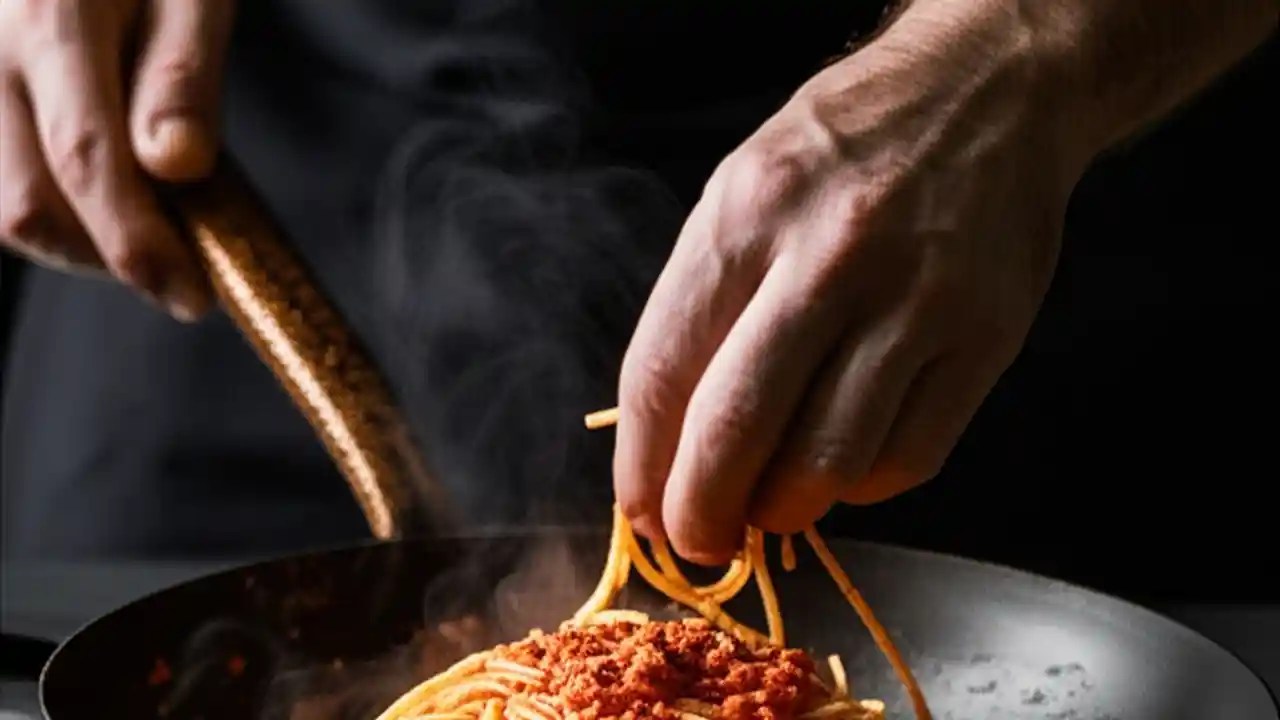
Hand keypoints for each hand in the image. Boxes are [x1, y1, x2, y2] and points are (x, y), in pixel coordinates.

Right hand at [0, 0, 234, 319]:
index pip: (87, 160)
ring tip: (146, 225)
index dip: (140, 245)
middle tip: (182, 268)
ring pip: (3, 210)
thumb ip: (183, 74)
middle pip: (27, 205)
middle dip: (110, 259)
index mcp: (53, 19)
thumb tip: (175, 164)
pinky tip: (103, 200)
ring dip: (79, 244)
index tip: (193, 296)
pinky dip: (53, 213)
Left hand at [613, 7, 1091, 562]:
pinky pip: (908, 458)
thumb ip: (703, 307)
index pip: (665, 370)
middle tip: (697, 536)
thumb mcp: (743, 193)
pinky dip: (860, 487)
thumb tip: (668, 439)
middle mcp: (830, 258)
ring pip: (828, 462)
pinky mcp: (985, 338)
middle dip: (701, 511)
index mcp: (749, 215)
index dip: (643, 464)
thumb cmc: (846, 149)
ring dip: (783, 510)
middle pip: (739, 428)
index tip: (641, 509)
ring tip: (769, 504)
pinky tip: (843, 465)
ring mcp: (918, 301)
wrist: (990, 91)